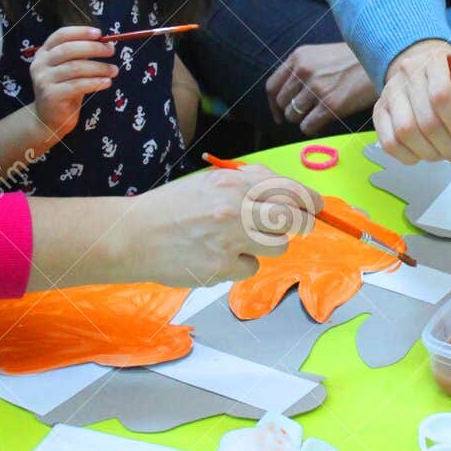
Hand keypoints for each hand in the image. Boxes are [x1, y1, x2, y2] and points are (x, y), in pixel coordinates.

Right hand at [28, 27, 116, 140]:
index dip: (80, 32)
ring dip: (99, 67)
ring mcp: (44, 80)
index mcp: (44, 53)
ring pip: (76, 68)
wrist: (49, 119)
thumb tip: (106, 43)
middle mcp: (40, 64)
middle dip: (93, 48)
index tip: (99, 34)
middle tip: (111, 51)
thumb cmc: (64, 89)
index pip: (61, 35)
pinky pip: (77, 85)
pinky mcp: (51, 95)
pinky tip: (107, 82)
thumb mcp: (70, 69)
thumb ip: (81, 56)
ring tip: (114, 70)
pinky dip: (95, 82)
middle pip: (69, 49)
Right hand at [115, 165, 321, 284]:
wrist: (133, 236)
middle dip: (302, 224)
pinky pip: (251, 268)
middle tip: (299, 226)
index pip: (288, 190)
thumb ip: (247, 183)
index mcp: (234, 183)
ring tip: (237, 239)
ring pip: (277, 247)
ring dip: (265, 245)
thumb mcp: (209, 182)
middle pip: (293, 221)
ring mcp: (229, 240)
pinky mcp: (222, 268)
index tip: (317, 206)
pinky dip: (241, 265)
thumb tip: (288, 192)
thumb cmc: (172, 207)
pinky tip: (218, 256)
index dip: (310, 199)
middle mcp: (235, 209)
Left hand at [266, 42, 378, 133]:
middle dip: (290, 112)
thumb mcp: (321, 55)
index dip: (273, 104)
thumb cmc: (353, 60)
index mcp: (299, 57)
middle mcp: (304, 71)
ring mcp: (317, 88)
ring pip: (294, 116)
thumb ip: (302, 69)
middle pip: (282, 103)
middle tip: (304, 115)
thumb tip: (287, 96)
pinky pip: (308, 126)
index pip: (272, 86)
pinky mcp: (330, 105)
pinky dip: (312, 129)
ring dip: (303, 120)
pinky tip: (323, 124)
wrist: (381, 62)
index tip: (279, 113)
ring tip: (317, 116)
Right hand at [372, 39, 450, 165]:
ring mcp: (389, 93)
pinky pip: (389, 143)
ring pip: (406, 133)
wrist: (424, 69)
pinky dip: (409, 156)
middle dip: (449, 146)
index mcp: (435, 61)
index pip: (442, 95)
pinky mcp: (379, 112)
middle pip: (426, 120)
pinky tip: (425, 153)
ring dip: (430, 153)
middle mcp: (407, 74)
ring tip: (446, 154)